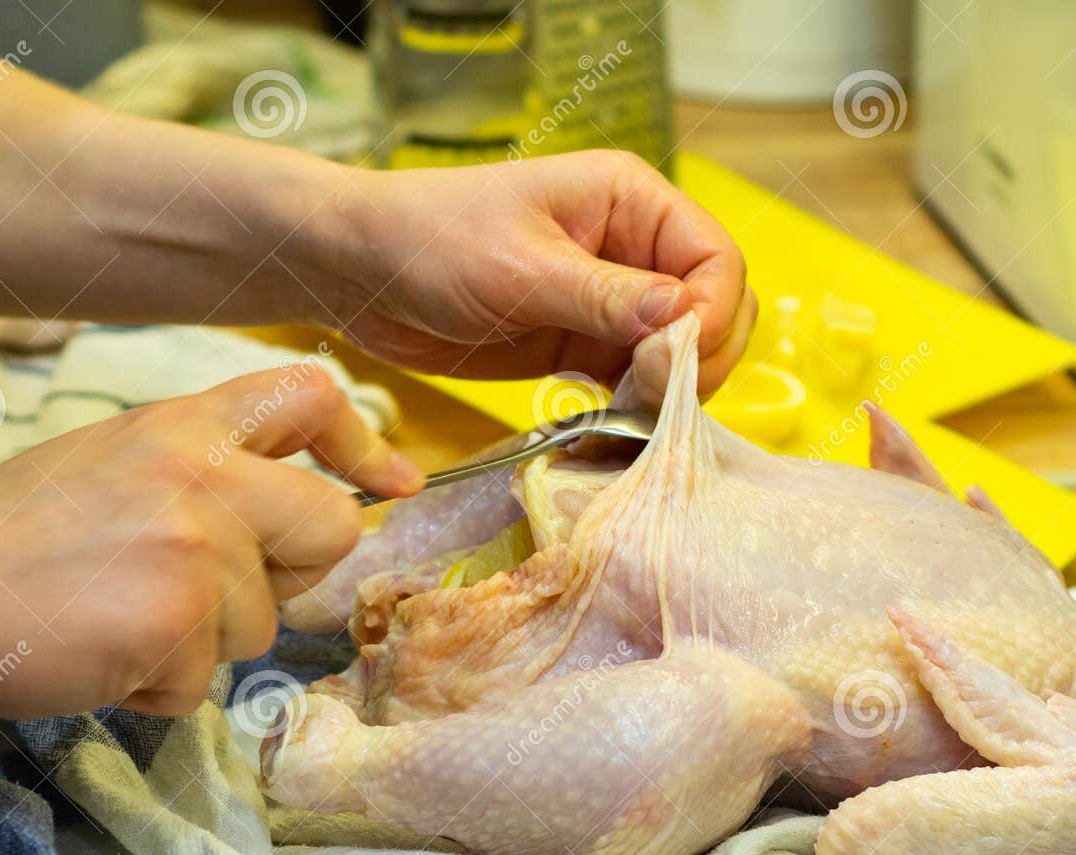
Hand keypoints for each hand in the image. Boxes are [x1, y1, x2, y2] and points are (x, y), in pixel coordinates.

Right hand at [0, 366, 419, 718]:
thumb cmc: (2, 537)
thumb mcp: (109, 463)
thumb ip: (201, 473)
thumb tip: (285, 509)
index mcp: (183, 425)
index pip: (309, 398)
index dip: (362, 444)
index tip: (391, 486)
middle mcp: (202, 474)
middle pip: (332, 530)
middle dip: (292, 575)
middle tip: (212, 591)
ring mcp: (192, 549)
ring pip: (263, 623)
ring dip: (200, 644)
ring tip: (117, 620)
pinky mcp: (172, 624)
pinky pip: (205, 683)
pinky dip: (155, 689)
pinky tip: (98, 655)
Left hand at [334, 151, 754, 399]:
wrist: (359, 273)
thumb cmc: (430, 241)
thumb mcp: (520, 269)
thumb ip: (605, 297)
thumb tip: (685, 319)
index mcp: (629, 200)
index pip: (716, 258)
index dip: (712, 313)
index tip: (676, 359)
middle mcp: (630, 246)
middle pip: (714, 307)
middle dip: (700, 357)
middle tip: (654, 399)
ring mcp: (608, 301)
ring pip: (680, 352)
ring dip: (669, 392)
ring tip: (631, 423)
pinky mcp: (579, 346)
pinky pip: (633, 381)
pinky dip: (634, 409)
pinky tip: (610, 432)